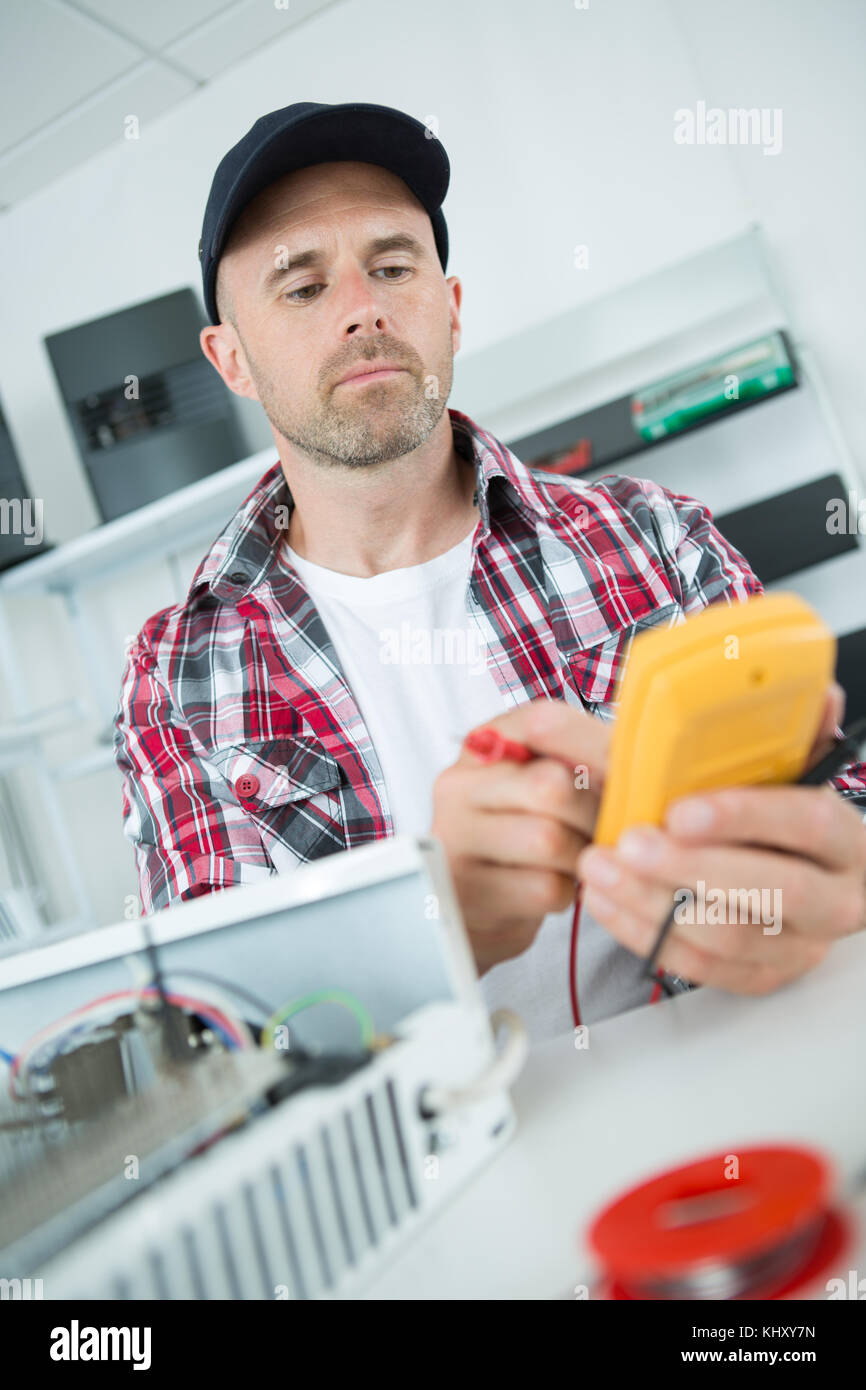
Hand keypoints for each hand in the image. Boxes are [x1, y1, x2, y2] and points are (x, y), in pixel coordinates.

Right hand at [431, 700, 608, 973]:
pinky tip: (554, 886)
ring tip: (578, 858)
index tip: (629, 772)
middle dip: (594, 813)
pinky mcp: (465, 890)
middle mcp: (458, 784)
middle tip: (604, 829)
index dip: (597, 746)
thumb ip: (585, 761)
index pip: (545, 723)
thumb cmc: (525, 832)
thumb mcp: (544, 784)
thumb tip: (646, 762)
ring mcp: (454, 838)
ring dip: (581, 857)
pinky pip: (544, 887)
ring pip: (549, 839)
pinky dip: (565, 892)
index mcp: (485, 744)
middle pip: (551, 785)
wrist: (479, 902)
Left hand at [576, 683, 865, 993]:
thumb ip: (789, 732)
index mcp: (846, 838)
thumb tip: (817, 690)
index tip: (680, 810)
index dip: (743, 816)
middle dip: (690, 867)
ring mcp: (803, 946)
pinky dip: (647, 934)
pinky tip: (608, 901)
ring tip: (601, 867)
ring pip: (730, 936)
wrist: (801, 876)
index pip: (807, 822)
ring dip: (654, 902)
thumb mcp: (785, 772)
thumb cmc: (779, 818)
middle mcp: (838, 898)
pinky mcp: (764, 977)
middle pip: (772, 890)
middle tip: (628, 843)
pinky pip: (704, 968)